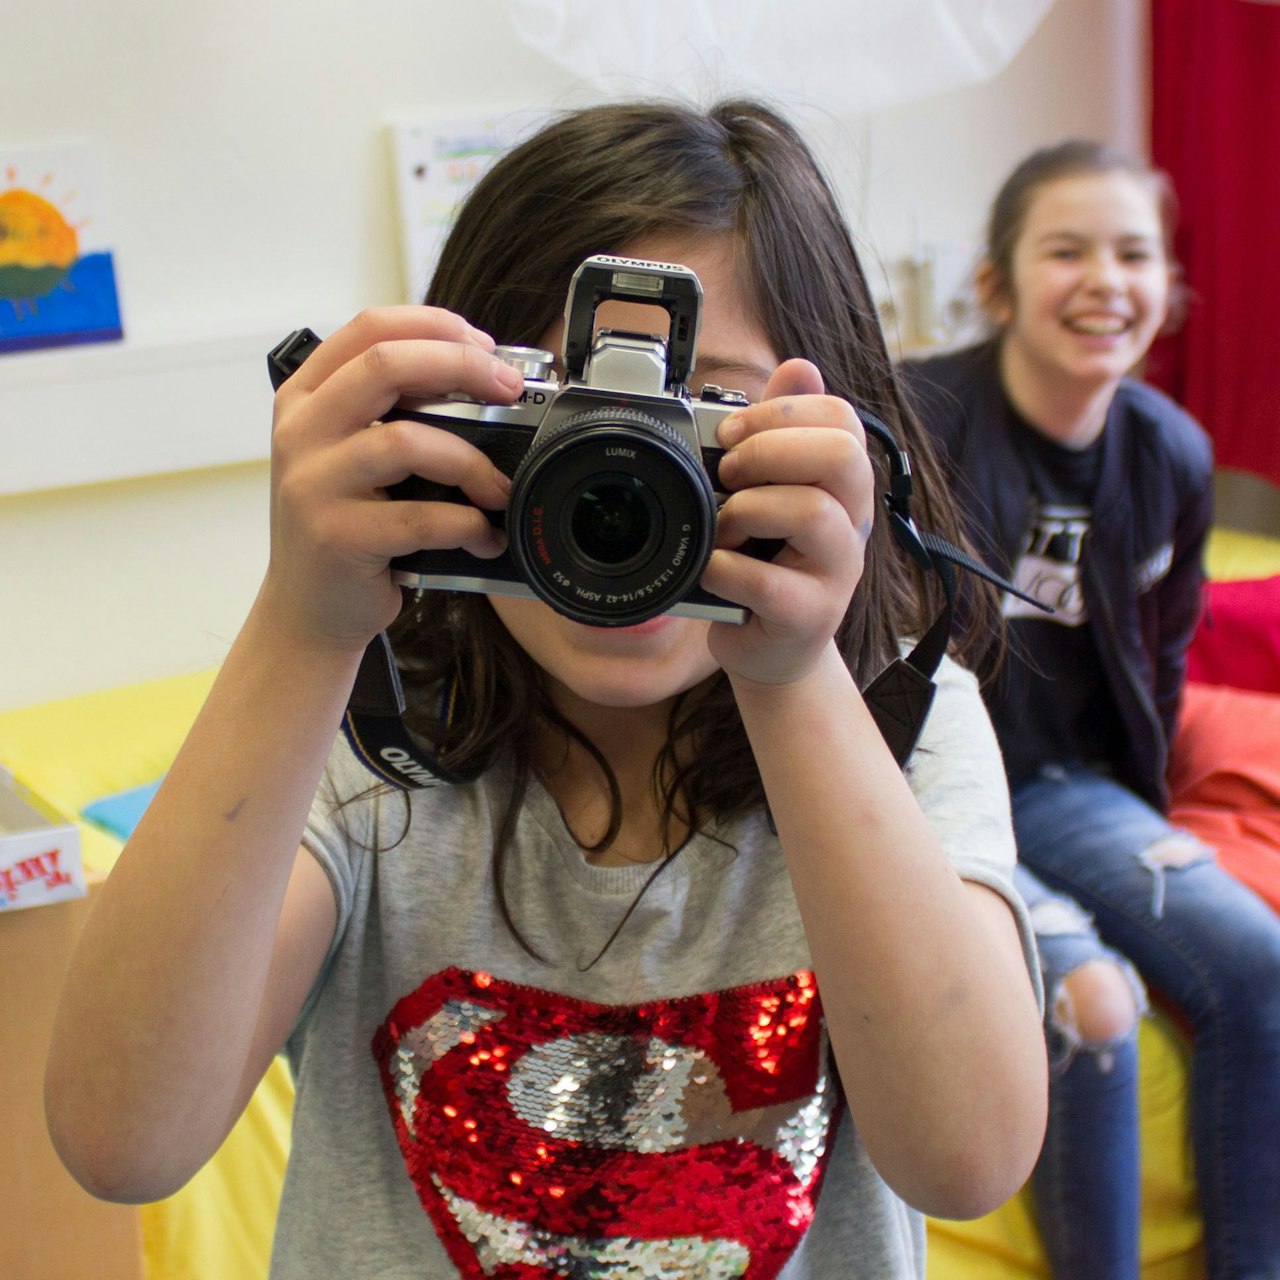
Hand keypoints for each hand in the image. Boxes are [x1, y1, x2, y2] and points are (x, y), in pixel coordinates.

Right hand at [262, 307, 523, 647]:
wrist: (307, 609)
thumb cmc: (346, 526)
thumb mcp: (353, 455)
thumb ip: (394, 412)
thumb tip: (483, 379)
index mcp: (307, 398)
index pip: (369, 328)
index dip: (436, 325)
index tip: (486, 346)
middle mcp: (301, 431)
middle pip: (385, 365)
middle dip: (461, 366)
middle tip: (508, 389)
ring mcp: (313, 483)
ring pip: (407, 442)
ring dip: (472, 463)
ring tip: (499, 488)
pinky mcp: (337, 536)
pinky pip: (421, 517)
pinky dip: (468, 525)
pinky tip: (485, 536)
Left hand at [702, 359, 874, 685]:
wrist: (772, 646)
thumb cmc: (769, 563)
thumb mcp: (774, 492)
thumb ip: (783, 432)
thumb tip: (801, 367)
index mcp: (844, 483)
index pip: (841, 418)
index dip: (782, 412)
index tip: (731, 432)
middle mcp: (853, 522)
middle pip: (841, 456)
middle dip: (771, 451)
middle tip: (728, 473)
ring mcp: (838, 572)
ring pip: (812, 514)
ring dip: (747, 511)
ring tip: (723, 528)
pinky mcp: (810, 616)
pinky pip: (767, 582)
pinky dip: (725, 569)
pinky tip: (712, 570)